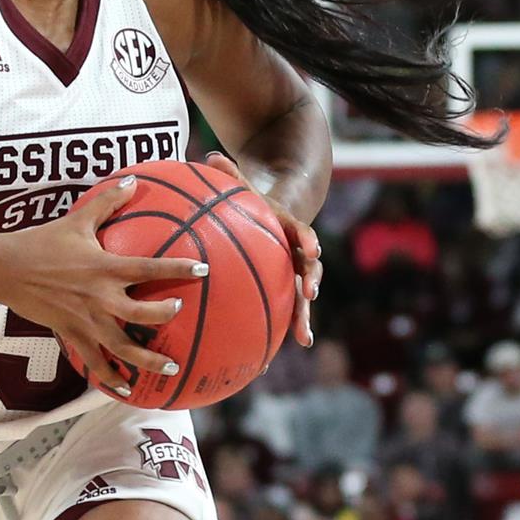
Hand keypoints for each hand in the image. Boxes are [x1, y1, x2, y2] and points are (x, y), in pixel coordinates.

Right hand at [2, 177, 208, 391]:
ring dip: (148, 361)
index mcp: (106, 268)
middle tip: (180, 314)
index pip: (149, 268)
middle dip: (165, 316)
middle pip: (142, 315)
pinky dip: (111, 377)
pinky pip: (94, 362)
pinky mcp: (72, 334)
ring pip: (123, 347)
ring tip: (172, 369)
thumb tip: (133, 180)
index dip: (177, 269)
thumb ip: (108, 202)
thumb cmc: (43, 241)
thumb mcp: (78, 219)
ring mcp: (86, 320)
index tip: (202, 270)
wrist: (7, 269)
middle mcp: (100, 297)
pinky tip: (126, 389)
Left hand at [204, 153, 319, 347]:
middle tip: (310, 295)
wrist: (283, 214)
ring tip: (303, 339)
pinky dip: (275, 335)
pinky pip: (281, 313)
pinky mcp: (285, 291)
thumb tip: (209, 156)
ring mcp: (294, 274)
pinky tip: (265, 363)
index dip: (308, 241)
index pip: (303, 233)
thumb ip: (231, 175)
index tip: (311, 250)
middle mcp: (297, 253)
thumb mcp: (246, 187)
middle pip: (309, 270)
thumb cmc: (256, 202)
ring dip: (302, 317)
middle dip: (311, 283)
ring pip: (301, 298)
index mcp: (291, 228)